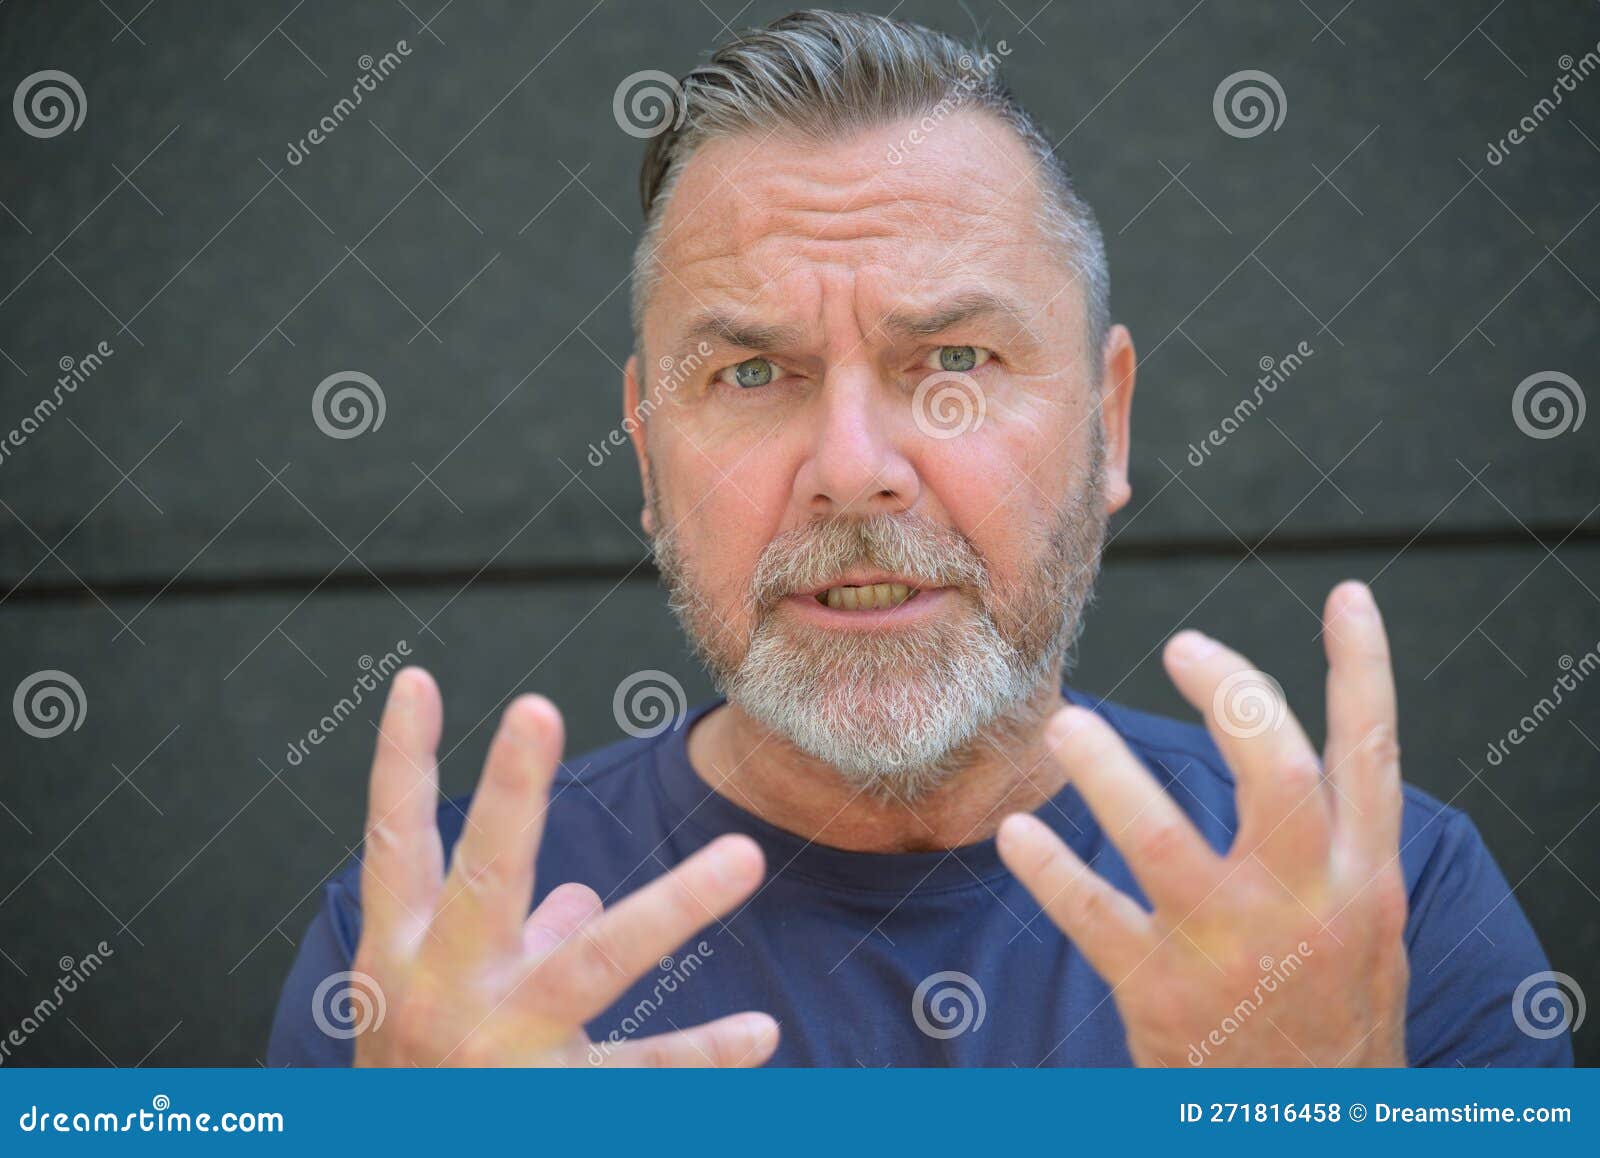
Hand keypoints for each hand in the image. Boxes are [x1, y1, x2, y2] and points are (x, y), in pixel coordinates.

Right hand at [350, 667, 779, 1066]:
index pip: (396, 843)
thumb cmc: (414, 1086)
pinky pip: (640, 1076)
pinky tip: (758, 1033)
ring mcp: (498, 1049)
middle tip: (537, 707)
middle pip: (483, 879)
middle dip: (510, 794)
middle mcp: (441, 992)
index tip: (418, 679)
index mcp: (402, 956)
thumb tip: (579, 897)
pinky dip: (700, 1055)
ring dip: (672, 907)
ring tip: (744, 857)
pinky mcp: (551, 1106)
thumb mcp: (421, 1007)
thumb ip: (503, 938)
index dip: (400, 761)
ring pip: (592, 965)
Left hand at [999, 581, 1408, 1066]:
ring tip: (1068, 723)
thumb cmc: (1334, 1019)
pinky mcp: (1161, 993)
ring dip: (1107, 769)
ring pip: (1162, 833)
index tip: (1346, 596)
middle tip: (1182, 647)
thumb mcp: (1366, 930)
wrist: (1316, 1135)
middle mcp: (1306, 906)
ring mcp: (1231, 950)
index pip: (1373, 756)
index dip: (1363, 669)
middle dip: (1230, 695)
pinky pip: (1093, 914)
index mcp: (1364, 882)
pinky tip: (1020, 833)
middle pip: (1276, 770)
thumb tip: (1319, 748)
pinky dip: (1050, 869)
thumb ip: (1341, 845)